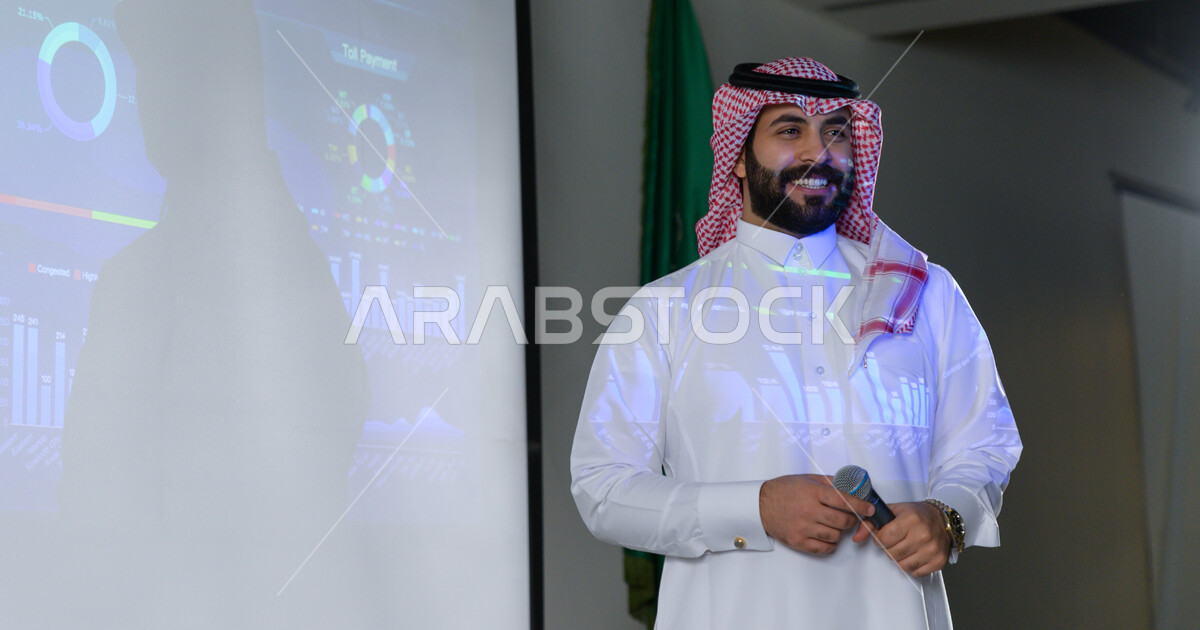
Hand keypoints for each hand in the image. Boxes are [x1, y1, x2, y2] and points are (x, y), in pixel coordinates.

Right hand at [759, 474, 875, 554]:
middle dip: (852, 520)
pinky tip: (826, 536)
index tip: (869, 509)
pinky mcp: (798, 541)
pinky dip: (830, 544)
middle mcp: (809, 510)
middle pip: (843, 521)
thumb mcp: (806, 479)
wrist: (760, 504)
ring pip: (835, 535)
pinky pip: (823, 548)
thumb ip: (829, 482)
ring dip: (839, 532)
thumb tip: (851, 486)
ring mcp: (803, 527)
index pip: (844, 500)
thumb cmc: (783, 490)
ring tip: (832, 525)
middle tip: (849, 518)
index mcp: (812, 492)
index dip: (861, 506)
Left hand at [852, 501, 950, 576]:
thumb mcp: (892, 511)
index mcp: (910, 519)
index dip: (880, 538)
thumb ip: (871, 523)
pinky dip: (912, 565)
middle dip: (889, 548)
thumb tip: (857, 537)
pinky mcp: (938, 561)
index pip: (883, 539)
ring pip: (902, 565)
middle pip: (891, 553)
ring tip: (906, 546)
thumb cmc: (917, 515)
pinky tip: (916, 553)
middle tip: (897, 540)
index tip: (886, 535)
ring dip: (900, 558)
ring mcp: (932, 549)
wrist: (943, 519)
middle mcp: (922, 535)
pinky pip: (915, 572)